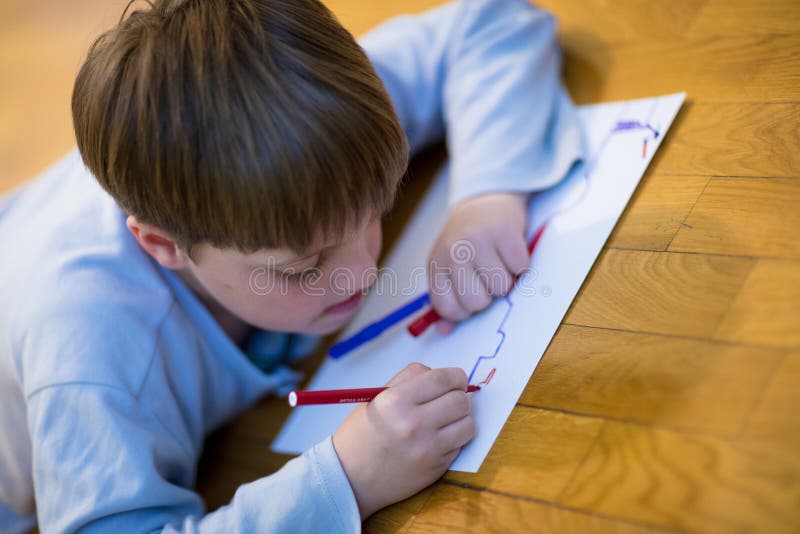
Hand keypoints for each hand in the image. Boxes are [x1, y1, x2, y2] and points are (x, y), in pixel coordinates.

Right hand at [332, 363, 475, 518]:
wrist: (350, 477)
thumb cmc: (363, 433)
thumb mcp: (377, 398)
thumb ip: (410, 381)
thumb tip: (447, 377)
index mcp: (395, 401)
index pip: (442, 378)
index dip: (455, 376)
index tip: (455, 380)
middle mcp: (413, 424)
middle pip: (460, 400)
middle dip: (459, 396)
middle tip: (449, 400)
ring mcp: (427, 448)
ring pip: (468, 423)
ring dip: (460, 419)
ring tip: (445, 420)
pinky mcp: (435, 467)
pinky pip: (461, 444)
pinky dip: (455, 439)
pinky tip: (437, 439)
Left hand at [428, 192, 529, 332]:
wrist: (484, 200)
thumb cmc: (467, 242)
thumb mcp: (448, 267)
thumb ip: (447, 299)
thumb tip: (444, 331)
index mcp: (436, 264)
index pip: (448, 308)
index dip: (464, 311)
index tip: (471, 296)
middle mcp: (454, 252)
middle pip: (477, 302)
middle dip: (488, 296)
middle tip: (487, 276)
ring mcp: (478, 241)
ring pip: (502, 288)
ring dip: (507, 280)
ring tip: (498, 261)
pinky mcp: (504, 231)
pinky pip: (521, 268)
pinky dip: (521, 264)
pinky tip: (510, 251)